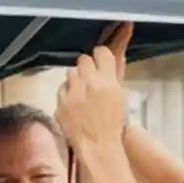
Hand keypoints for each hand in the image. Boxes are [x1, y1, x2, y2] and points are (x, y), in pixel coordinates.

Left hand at [56, 22, 133, 150]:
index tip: (101, 65)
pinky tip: (75, 106)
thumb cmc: (113, 123)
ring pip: (70, 73)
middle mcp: (88, 84)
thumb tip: (124, 35)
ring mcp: (72, 94)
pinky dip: (67, 95)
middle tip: (91, 81)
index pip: (100, 52)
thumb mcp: (120, 95)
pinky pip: (62, 89)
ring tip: (83, 96)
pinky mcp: (59, 104)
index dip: (100, 58)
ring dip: (76, 81)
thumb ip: (116, 70)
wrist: (98, 147)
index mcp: (108, 81)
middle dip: (87, 68)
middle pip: (83, 59)